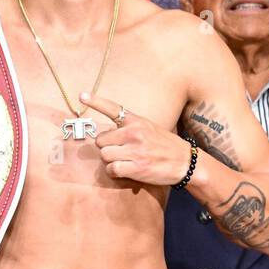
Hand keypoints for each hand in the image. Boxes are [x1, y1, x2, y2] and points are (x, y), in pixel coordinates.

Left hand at [79, 92, 193, 186]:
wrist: (186, 162)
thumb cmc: (166, 145)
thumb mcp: (149, 128)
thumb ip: (130, 128)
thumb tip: (109, 135)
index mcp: (136, 121)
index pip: (112, 108)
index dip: (95, 102)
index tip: (82, 96)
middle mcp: (134, 133)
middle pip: (101, 141)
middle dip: (107, 148)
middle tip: (120, 152)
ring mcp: (135, 150)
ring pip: (105, 156)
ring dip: (111, 161)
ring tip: (125, 161)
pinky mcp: (137, 167)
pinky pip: (112, 169)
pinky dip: (115, 172)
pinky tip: (125, 171)